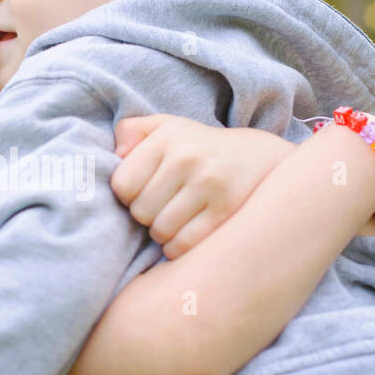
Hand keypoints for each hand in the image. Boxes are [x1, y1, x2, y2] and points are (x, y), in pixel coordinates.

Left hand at [111, 113, 294, 258]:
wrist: (257, 156)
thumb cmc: (197, 146)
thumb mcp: (165, 127)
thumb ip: (131, 131)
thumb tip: (117, 154)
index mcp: (166, 138)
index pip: (122, 185)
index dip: (127, 195)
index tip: (142, 192)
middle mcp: (187, 159)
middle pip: (140, 212)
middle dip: (145, 215)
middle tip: (160, 208)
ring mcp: (209, 185)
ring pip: (160, 231)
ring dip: (161, 234)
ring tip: (172, 221)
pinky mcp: (226, 210)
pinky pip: (184, 244)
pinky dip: (177, 247)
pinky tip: (182, 237)